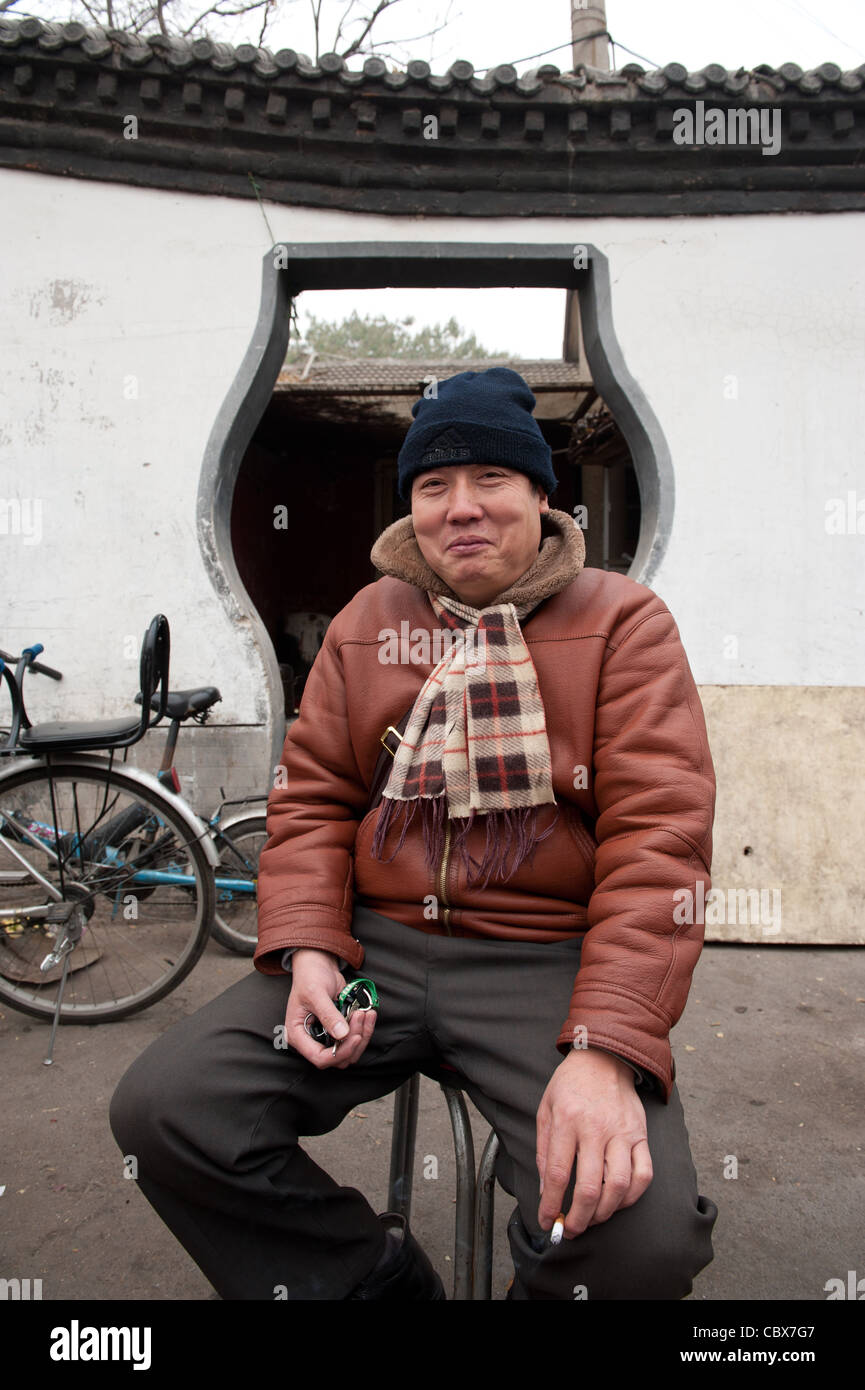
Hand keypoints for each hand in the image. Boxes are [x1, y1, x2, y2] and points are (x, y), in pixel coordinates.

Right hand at [283, 948, 376, 1070]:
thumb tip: (342, 1034)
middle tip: (359, 1016)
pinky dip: (365, 1028)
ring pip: (350, 1051)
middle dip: (354, 1040)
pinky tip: (368, 1012)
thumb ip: (328, 1015)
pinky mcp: (340, 1029)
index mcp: (298, 1035)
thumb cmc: (310, 977)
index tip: (354, 1036)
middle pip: (338, 1058)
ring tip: (365, 1012)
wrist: (318, 965)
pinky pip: (355, 1039)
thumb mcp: (316, 993)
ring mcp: (327, 1036)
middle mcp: (312, 1040)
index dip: (339, 1052)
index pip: (319, 1058)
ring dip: (362, 1034)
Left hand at [536, 1048, 651, 1237]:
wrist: (604, 1058)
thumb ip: (544, 1149)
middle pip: (588, 1187)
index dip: (550, 1204)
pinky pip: (643, 1175)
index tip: (546, 1220)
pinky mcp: (641, 1136)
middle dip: (577, 1218)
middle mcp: (596, 1129)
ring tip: (591, 1218)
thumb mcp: (545, 1109)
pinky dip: (631, 1197)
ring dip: (604, 1212)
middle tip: (569, 1230)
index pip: (557, 1173)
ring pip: (618, 1186)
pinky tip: (617, 1202)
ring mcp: (622, 1133)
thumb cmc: (570, 1085)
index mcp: (567, 1120)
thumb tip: (545, 1189)